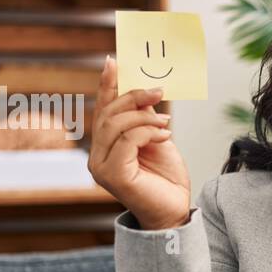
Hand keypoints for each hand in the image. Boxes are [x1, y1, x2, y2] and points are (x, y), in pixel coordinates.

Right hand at [89, 56, 191, 230]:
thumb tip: (141, 92)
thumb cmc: (166, 180)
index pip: (103, 110)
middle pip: (108, 114)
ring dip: (144, 116)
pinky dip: (147, 132)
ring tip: (166, 121)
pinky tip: (165, 135)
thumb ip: (145, 119)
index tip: (113, 61)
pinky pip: (128, 141)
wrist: (175, 211)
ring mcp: (101, 167)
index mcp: (104, 147)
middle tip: (157, 90)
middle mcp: (96, 157)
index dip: (107, 85)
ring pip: (116, 125)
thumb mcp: (157, 139)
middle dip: (132, 97)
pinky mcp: (114, 176)